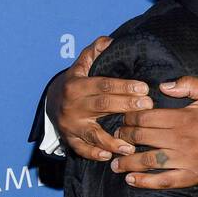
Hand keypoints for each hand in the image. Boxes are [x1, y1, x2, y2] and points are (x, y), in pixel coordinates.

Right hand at [47, 35, 152, 161]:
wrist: (50, 104)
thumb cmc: (74, 84)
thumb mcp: (80, 67)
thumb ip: (93, 53)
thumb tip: (109, 40)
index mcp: (77, 86)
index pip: (104, 85)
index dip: (124, 86)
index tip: (144, 88)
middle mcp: (73, 106)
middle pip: (102, 105)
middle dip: (126, 105)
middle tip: (148, 106)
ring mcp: (71, 125)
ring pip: (93, 133)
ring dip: (112, 140)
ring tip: (131, 144)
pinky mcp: (70, 140)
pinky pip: (83, 149)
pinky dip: (95, 153)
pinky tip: (111, 156)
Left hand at [111, 76, 197, 187]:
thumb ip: (188, 84)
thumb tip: (163, 86)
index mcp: (183, 118)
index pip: (145, 117)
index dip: (129, 116)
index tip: (123, 117)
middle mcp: (180, 140)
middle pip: (141, 137)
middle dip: (124, 136)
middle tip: (116, 136)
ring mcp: (184, 160)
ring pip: (147, 161)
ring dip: (127, 162)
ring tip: (115, 162)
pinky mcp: (190, 176)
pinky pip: (163, 181)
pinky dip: (145, 182)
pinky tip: (131, 180)